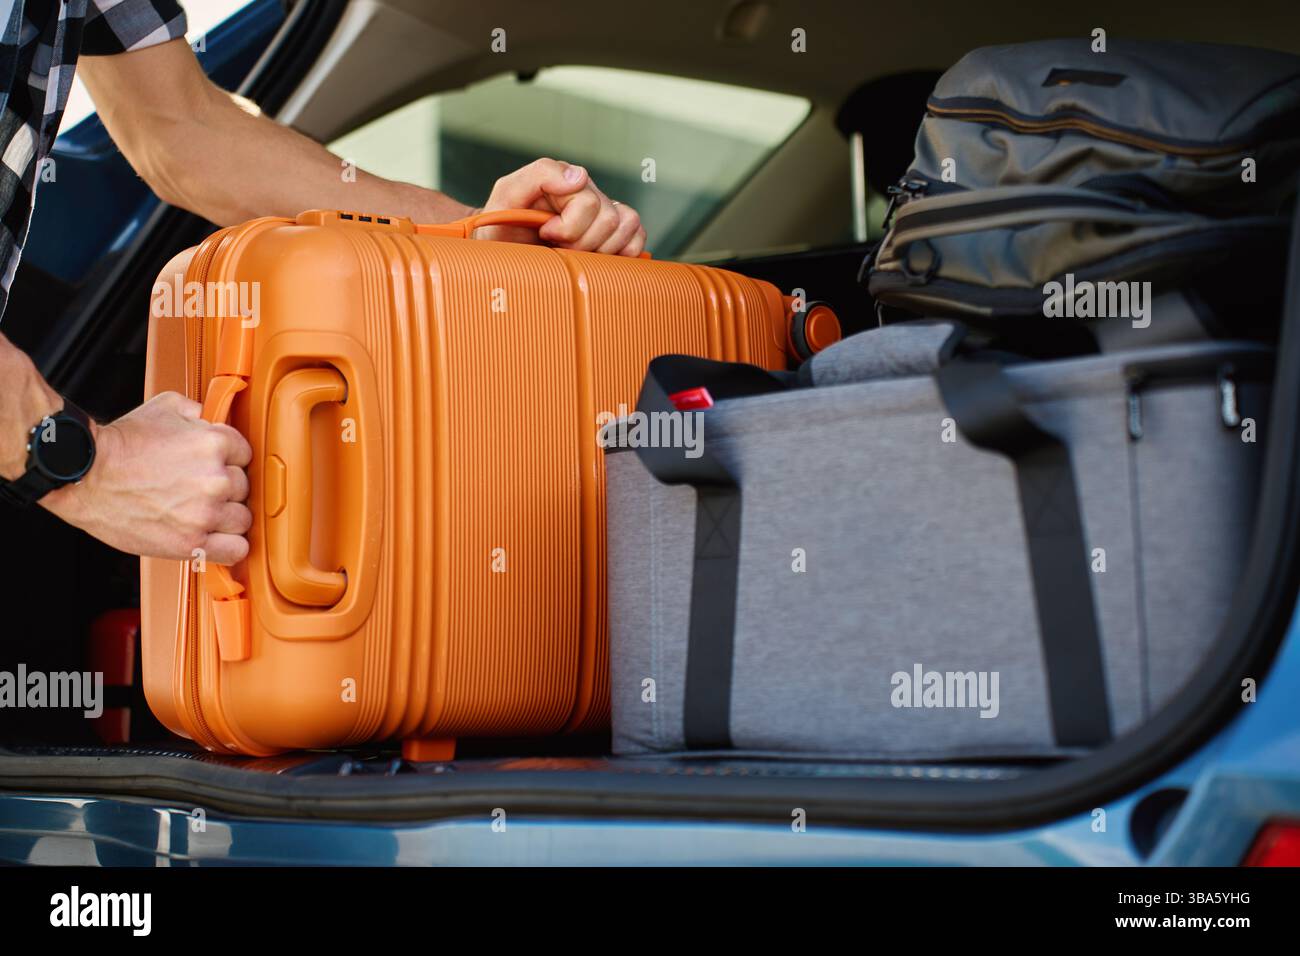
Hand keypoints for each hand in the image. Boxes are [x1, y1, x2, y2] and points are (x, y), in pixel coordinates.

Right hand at [42, 392, 252, 564]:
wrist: (86, 477)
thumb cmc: (120, 445)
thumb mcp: (164, 408)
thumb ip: (199, 411)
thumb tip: (214, 418)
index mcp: (214, 444)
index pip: (245, 455)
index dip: (228, 460)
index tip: (214, 467)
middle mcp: (215, 479)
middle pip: (244, 487)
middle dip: (225, 487)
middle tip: (198, 489)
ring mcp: (205, 513)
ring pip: (242, 518)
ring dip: (227, 516)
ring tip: (202, 512)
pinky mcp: (192, 542)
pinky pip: (236, 549)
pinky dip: (230, 545)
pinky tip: (216, 537)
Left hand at [477, 158, 645, 255]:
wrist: (503, 253)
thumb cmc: (502, 227)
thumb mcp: (506, 196)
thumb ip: (538, 174)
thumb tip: (579, 176)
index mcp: (566, 180)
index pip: (588, 203)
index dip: (567, 228)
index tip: (545, 234)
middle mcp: (589, 192)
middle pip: (609, 219)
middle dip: (581, 242)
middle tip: (557, 247)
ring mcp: (604, 212)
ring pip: (628, 225)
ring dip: (600, 249)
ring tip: (574, 253)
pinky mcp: (616, 234)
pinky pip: (638, 235)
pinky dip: (624, 250)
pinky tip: (597, 257)